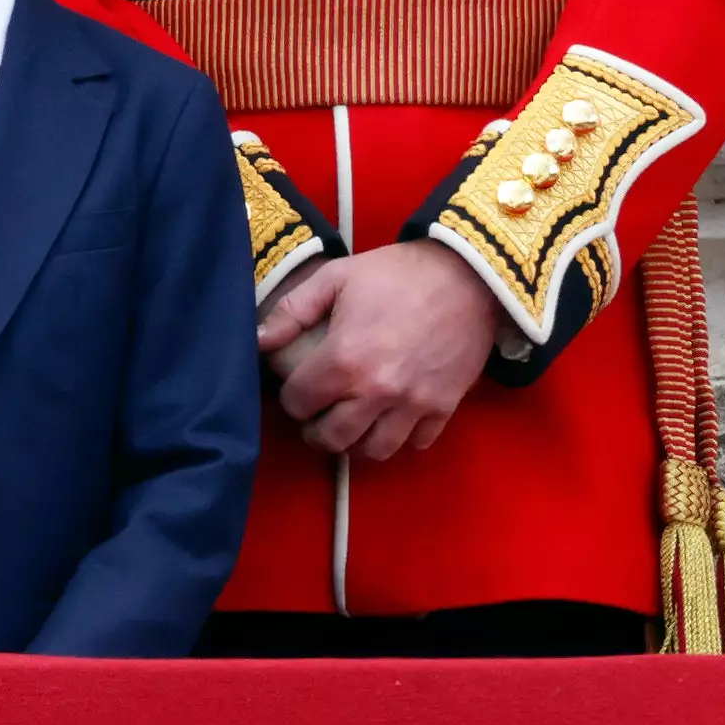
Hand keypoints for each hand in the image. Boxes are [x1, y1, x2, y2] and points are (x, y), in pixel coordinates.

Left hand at [259, 240, 501, 458]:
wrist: (466, 276)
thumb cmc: (394, 274)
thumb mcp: (334, 278)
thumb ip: (291, 312)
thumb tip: (257, 340)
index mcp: (344, 360)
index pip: (299, 404)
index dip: (291, 399)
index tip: (296, 390)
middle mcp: (377, 391)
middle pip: (333, 439)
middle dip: (316, 431)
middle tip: (317, 417)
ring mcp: (413, 404)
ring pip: (375, 451)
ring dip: (356, 443)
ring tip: (350, 425)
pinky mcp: (445, 407)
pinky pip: (417, 443)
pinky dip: (400, 438)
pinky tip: (390, 419)